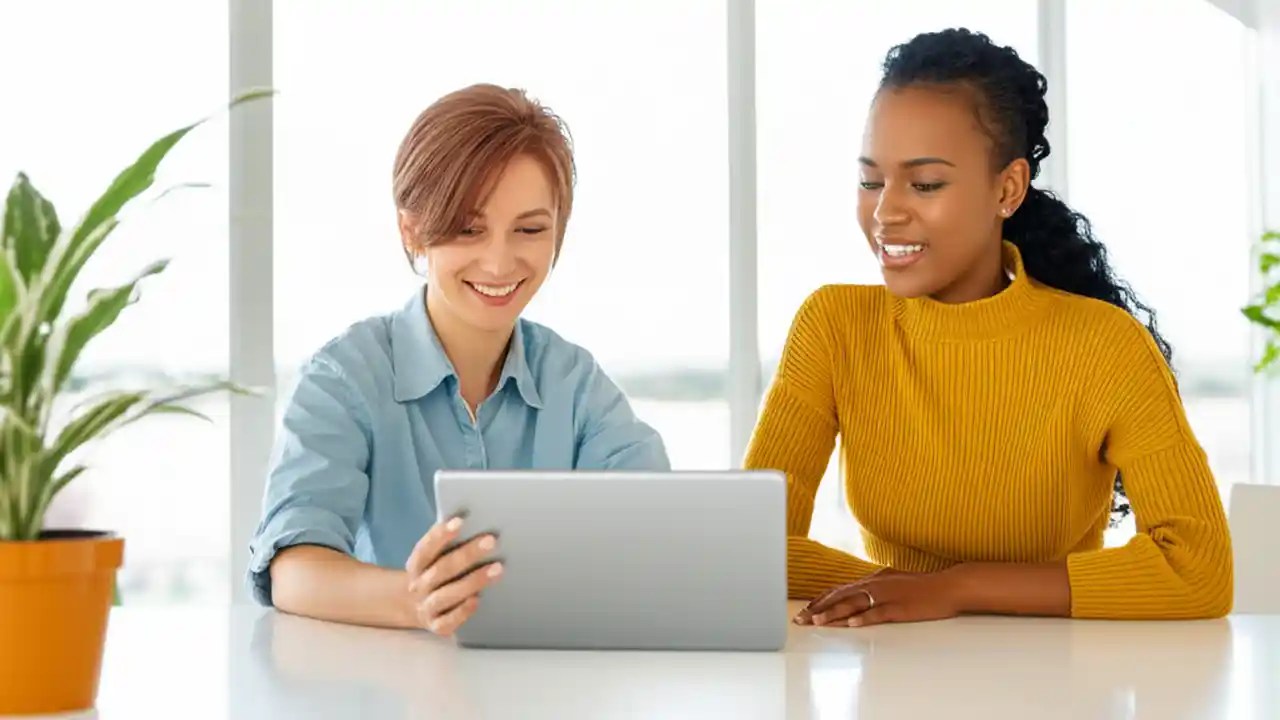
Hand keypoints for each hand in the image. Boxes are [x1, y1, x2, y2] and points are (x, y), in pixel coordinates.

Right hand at [405, 517, 503, 635]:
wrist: (414, 607)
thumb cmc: (435, 574)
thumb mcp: (432, 559)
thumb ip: (448, 545)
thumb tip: (477, 523)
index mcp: (416, 565)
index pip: (426, 548)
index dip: (440, 535)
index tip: (460, 521)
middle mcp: (419, 586)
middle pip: (442, 569)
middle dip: (467, 554)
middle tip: (491, 541)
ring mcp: (426, 607)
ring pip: (447, 595)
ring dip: (472, 581)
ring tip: (498, 568)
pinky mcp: (436, 626)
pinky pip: (448, 621)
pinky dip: (462, 611)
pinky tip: (477, 600)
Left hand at [795, 568, 961, 627]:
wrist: (947, 586)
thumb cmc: (921, 586)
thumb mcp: (892, 581)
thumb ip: (873, 587)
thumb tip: (857, 592)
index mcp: (872, 580)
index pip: (839, 590)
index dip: (820, 600)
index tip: (804, 610)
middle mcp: (875, 585)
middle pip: (841, 597)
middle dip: (819, 609)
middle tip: (801, 619)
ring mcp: (887, 596)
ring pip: (855, 604)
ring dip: (834, 613)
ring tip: (818, 622)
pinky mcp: (900, 608)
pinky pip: (879, 613)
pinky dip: (864, 618)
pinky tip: (852, 624)